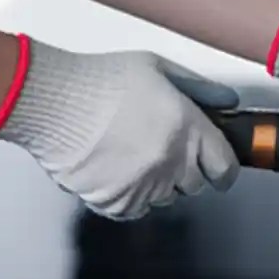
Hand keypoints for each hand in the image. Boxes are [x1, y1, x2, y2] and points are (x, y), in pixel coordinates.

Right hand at [0, 40, 240, 219]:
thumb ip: (200, 89)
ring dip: (156, 184)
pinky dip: (128, 197)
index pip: (225, 168)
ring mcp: (145, 184)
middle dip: (185, 172)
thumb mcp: (158, 69)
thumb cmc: (99, 81)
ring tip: (130, 155)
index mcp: (190, 129)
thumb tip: (229, 102)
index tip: (217, 170)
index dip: (223, 170)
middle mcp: (173, 161)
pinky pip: (135, 209)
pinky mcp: (117, 201)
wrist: (50, 100)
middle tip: (160, 151)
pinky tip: (114, 170)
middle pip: (196, 185)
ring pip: (165, 198)